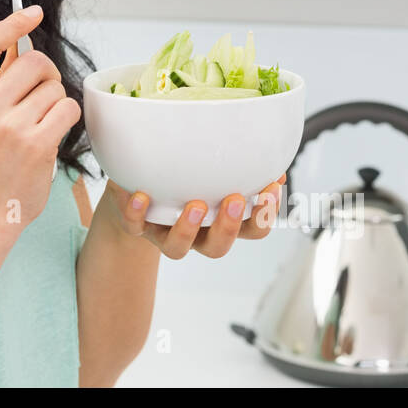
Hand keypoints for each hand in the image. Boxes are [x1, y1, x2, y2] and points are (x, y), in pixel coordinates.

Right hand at [0, 5, 80, 244]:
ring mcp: (9, 126)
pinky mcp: (36, 143)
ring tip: (40, 122)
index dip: (13, 23)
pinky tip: (52, 133)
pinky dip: (66, 117)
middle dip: (45, 72)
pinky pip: (67, 107)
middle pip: (31, 60)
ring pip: (53, 85)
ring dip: (55, 99)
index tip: (34, 13)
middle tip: (41, 94)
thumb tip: (21, 41)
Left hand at [100, 173, 285, 258]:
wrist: (135, 189)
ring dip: (188, 228)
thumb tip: (273, 158)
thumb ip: (238, 166)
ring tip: (196, 205)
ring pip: (177, 248)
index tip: (270, 188)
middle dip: (229, 227)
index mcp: (219, 221)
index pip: (252, 229)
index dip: (264, 215)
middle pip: (217, 247)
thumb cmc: (182, 177)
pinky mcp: (136, 226)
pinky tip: (141, 196)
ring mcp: (164, 233)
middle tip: (235, 200)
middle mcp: (195, 234)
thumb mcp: (209, 169)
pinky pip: (135, 227)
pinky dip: (137, 213)